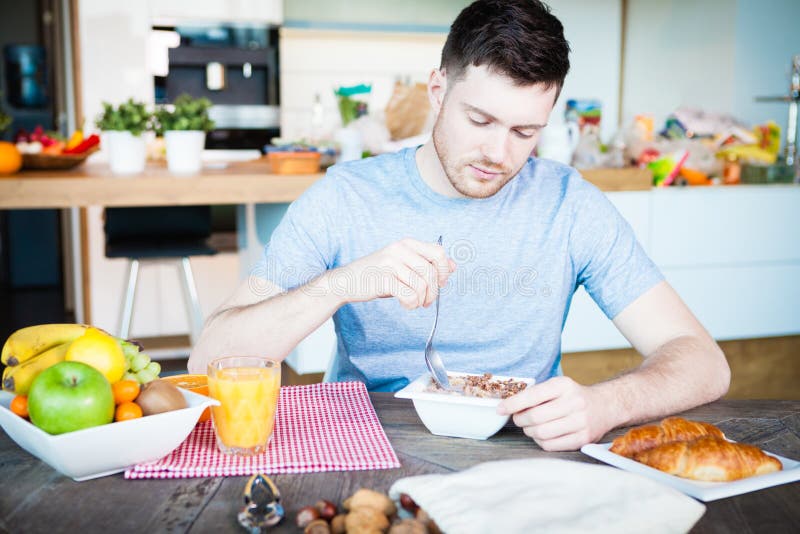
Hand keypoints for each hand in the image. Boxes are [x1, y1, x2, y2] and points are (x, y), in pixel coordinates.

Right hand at [330, 238, 455, 309]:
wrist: (348, 282)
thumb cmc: (378, 275)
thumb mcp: (404, 266)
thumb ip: (427, 264)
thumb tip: (453, 265)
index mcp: (407, 243)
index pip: (439, 252)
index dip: (444, 270)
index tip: (440, 284)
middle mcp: (400, 249)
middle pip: (431, 272)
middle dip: (433, 292)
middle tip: (427, 301)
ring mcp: (391, 263)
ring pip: (421, 285)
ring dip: (421, 300)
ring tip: (414, 303)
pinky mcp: (384, 278)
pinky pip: (409, 294)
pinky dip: (411, 304)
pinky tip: (405, 304)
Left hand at [496, 376, 611, 450]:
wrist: (605, 405)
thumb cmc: (573, 396)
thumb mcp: (557, 386)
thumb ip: (535, 394)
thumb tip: (507, 407)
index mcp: (564, 385)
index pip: (532, 396)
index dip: (512, 404)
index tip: (500, 409)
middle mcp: (574, 402)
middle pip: (535, 417)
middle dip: (520, 420)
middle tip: (519, 419)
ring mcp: (581, 422)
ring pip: (541, 433)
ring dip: (529, 432)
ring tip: (531, 427)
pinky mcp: (583, 438)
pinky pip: (551, 445)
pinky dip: (540, 441)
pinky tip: (542, 435)